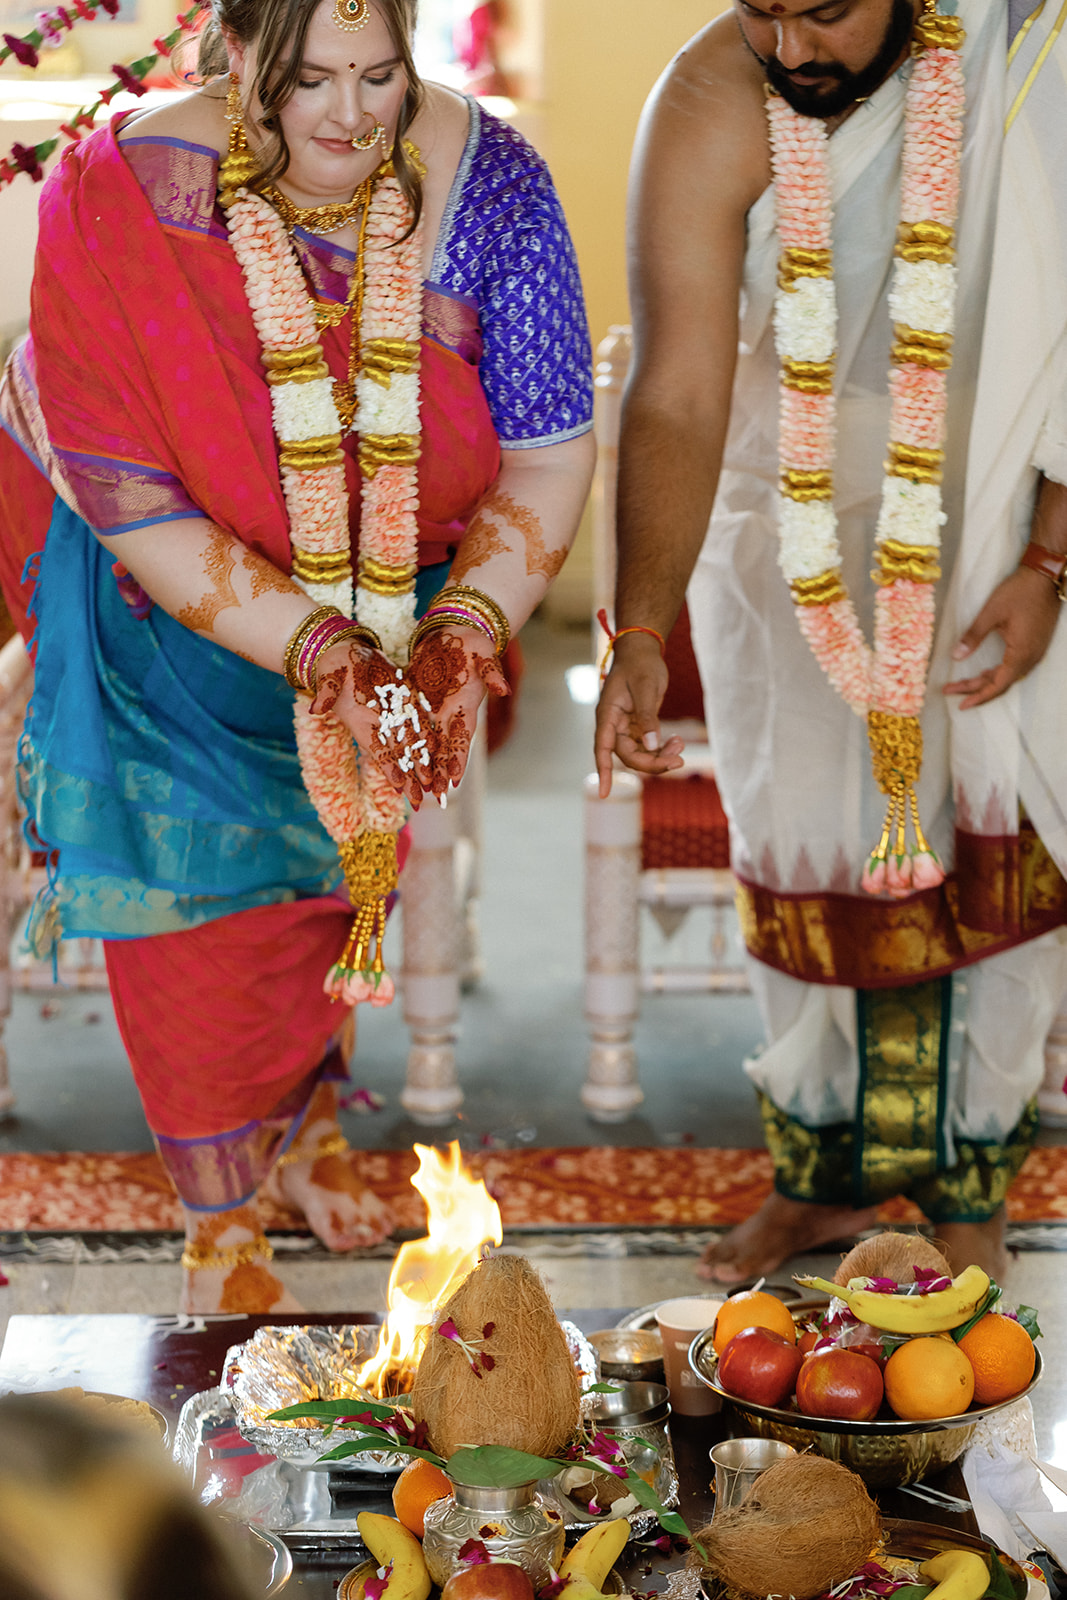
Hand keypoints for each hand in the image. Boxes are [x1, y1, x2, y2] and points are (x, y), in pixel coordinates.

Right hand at [311, 639, 429, 807]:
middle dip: (409, 777)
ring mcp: (392, 713)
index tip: (400, 787)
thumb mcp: (329, 675)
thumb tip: (315, 708)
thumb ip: (326, 692)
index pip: (377, 750)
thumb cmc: (333, 664)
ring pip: (410, 744)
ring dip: (421, 764)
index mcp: (362, 721)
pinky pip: (419, 722)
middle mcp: (379, 723)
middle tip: (422, 799)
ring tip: (433, 785)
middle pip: (397, 755)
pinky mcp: (403, 700)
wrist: (345, 651)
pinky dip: (428, 738)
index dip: (388, 768)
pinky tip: (439, 753)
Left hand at [406, 626, 508, 798]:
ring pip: (427, 743)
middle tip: (436, 797)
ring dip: (424, 766)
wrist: (454, 631)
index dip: (458, 757)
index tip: (454, 778)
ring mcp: (433, 710)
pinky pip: (409, 728)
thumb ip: (492, 672)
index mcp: (465, 704)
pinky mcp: (416, 702)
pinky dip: (406, 745)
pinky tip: (399, 763)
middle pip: (445, 748)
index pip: (462, 736)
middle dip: (441, 772)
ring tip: (419, 789)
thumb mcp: (483, 654)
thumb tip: (505, 690)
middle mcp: (449, 713)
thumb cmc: (472, 642)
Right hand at [593, 635, 684, 796]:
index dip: (603, 771)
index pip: (603, 749)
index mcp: (608, 715)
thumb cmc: (640, 665)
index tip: (604, 794)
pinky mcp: (639, 725)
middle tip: (679, 761)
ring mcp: (626, 726)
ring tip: (681, 744)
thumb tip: (651, 745)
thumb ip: (648, 717)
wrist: (643, 651)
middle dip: (653, 762)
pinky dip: (663, 747)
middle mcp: (614, 724)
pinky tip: (678, 740)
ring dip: (661, 755)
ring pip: (641, 753)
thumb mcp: (646, 688)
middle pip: (628, 755)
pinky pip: (649, 745)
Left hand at [943, 567, 1061, 709]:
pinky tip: (986, 671)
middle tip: (951, 690)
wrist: (1046, 576)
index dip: (978, 696)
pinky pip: (1016, 666)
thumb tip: (956, 656)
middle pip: (1001, 683)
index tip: (960, 703)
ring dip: (986, 681)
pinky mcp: (1036, 644)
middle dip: (975, 689)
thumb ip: (974, 636)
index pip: (998, 685)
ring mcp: (1036, 651)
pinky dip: (999, 672)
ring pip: (1009, 675)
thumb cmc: (1020, 591)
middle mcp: (1031, 657)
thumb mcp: (991, 613)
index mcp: (1021, 653)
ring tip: (963, 683)